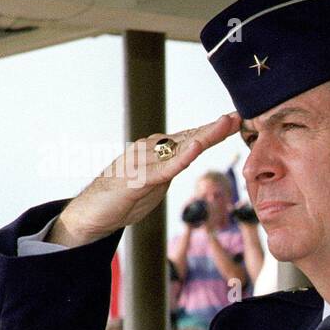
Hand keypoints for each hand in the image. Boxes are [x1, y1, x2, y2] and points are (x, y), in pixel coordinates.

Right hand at [52, 113, 241, 247]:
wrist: (91, 214)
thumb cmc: (124, 198)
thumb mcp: (157, 181)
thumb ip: (172, 167)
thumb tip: (189, 156)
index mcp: (156, 150)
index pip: (191, 137)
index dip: (214, 130)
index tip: (236, 119)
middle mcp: (150, 150)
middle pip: (189, 137)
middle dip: (215, 127)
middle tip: (238, 115)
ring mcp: (143, 162)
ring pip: (179, 147)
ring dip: (204, 136)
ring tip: (225, 124)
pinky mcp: (136, 179)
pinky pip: (163, 168)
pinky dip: (180, 158)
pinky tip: (196, 149)